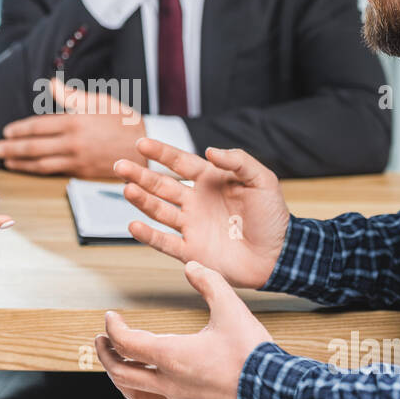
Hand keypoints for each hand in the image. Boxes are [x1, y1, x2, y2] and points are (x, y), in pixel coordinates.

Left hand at [0, 77, 146, 176]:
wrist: (145, 149)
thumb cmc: (123, 121)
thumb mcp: (100, 102)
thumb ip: (72, 96)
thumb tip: (50, 83)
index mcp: (76, 121)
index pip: (39, 126)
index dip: (20, 130)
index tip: (6, 131)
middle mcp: (73, 142)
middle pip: (35, 146)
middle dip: (13, 148)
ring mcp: (77, 160)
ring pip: (41, 163)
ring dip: (21, 163)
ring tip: (6, 161)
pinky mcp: (82, 173)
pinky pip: (54, 172)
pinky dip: (37, 171)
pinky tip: (28, 169)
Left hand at [95, 260, 272, 398]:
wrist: (279, 398)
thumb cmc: (254, 357)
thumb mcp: (232, 310)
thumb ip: (209, 283)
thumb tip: (191, 267)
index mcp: (172, 356)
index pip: (126, 342)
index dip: (113, 328)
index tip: (110, 318)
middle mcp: (171, 385)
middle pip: (122, 374)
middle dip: (106, 356)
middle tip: (102, 343)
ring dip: (123, 383)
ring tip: (119, 371)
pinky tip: (163, 396)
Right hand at [113, 138, 289, 288]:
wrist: (280, 255)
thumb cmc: (273, 216)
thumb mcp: (262, 180)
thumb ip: (238, 161)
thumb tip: (209, 150)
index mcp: (211, 182)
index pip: (180, 162)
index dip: (161, 153)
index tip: (141, 143)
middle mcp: (196, 202)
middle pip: (161, 185)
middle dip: (140, 175)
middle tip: (119, 165)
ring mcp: (192, 227)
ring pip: (159, 210)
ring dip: (142, 200)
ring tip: (127, 189)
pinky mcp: (191, 252)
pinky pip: (165, 242)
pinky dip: (148, 235)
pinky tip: (134, 224)